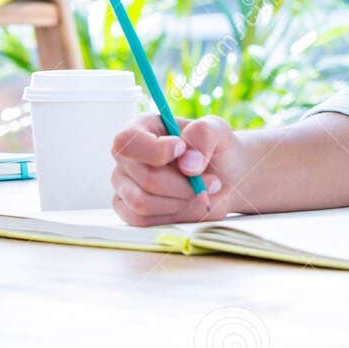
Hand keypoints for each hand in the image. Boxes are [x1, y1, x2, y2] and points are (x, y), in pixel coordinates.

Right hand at [109, 113, 244, 225]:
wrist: (225, 178)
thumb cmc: (215, 149)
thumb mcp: (218, 130)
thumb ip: (204, 134)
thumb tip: (187, 162)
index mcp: (140, 127)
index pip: (128, 140)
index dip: (156, 150)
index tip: (182, 150)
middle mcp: (126, 157)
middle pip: (145, 177)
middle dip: (184, 184)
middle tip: (211, 181)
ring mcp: (124, 185)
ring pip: (143, 202)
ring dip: (180, 201)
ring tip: (200, 192)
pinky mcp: (128, 210)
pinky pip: (142, 220)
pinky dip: (172, 215)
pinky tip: (187, 204)